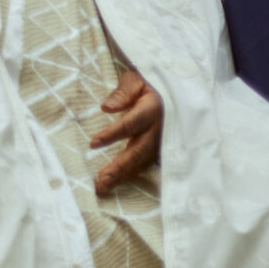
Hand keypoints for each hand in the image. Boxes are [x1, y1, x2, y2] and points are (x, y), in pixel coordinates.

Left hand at [91, 70, 163, 194]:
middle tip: (101, 181)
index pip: (130, 124)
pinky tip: (116, 183)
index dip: (112, 134)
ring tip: (103, 187)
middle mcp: (159, 129)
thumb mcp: (137, 79)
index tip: (92, 143)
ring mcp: (161, 141)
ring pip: (142, 162)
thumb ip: (123, 92)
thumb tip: (107, 107)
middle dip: (119, 167)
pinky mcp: (161, 149)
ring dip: (123, 176)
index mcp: (152, 109)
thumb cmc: (149, 83)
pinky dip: (131, 174)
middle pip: (138, 151)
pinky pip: (145, 164)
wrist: (176, 89)